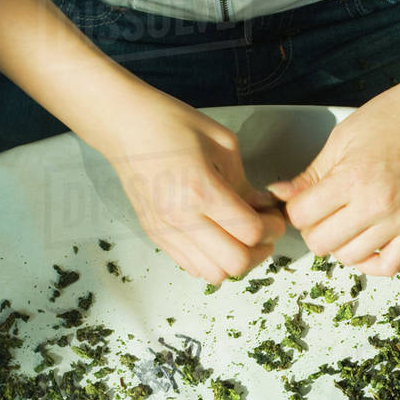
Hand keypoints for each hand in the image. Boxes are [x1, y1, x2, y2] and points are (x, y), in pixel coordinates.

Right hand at [100, 86, 285, 283]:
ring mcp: (166, 231)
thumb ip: (244, 182)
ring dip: (235, 263)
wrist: (124, 126)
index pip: (250, 231)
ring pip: (213, 274)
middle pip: (235, 263)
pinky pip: (192, 268)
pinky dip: (212, 262)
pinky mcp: (156, 236)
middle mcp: (182, 218)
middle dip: (259, 251)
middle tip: (263, 234)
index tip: (275, 217)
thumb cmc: (171, 124)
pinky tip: (217, 240)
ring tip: (240, 241)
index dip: (273, 228)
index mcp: (201, 190)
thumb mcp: (221, 142)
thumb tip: (262, 208)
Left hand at [268, 69, 399, 276]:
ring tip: (345, 223)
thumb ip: (310, 174)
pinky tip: (365, 244)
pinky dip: (371, 262)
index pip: (302, 216)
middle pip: (322, 243)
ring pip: (350, 258)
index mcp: (353, 178)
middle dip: (314, 229)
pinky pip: (388, 266)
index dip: (295, 210)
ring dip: (340, 245)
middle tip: (321, 213)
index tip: (303, 202)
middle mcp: (377, 204)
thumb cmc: (394, 117)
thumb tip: (279, 195)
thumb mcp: (342, 138)